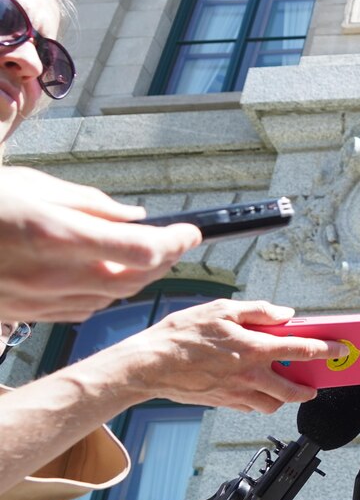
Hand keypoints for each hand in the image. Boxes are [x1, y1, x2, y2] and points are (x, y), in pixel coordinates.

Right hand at [0, 166, 200, 321]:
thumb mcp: (34, 185)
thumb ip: (91, 203)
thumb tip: (136, 216)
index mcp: (58, 234)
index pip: (143, 249)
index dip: (177, 242)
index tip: (190, 230)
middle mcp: (53, 273)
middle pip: (135, 278)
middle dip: (164, 261)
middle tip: (175, 242)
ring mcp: (39, 299)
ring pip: (113, 297)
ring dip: (138, 277)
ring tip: (147, 255)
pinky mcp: (28, 314)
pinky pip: (84, 308)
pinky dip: (106, 292)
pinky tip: (106, 274)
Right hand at [103, 299, 350, 412]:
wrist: (147, 366)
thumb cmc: (181, 335)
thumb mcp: (221, 309)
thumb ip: (258, 311)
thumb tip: (285, 314)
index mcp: (253, 349)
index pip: (301, 350)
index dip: (326, 349)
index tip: (341, 349)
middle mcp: (249, 375)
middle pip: (294, 389)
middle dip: (311, 387)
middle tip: (317, 382)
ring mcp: (236, 393)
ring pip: (273, 404)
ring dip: (285, 397)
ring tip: (288, 386)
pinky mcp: (223, 403)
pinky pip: (250, 407)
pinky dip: (259, 401)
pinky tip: (256, 389)